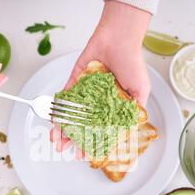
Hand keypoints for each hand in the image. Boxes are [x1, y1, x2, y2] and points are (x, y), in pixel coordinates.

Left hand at [51, 1, 151, 155]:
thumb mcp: (140, 91)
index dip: (92, 143)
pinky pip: (64, 97)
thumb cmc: (132, 63)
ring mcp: (85, 93)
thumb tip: (128, 131)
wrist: (118, 39)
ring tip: (56, 140)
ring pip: (70, 114)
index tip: (85, 154)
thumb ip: (134, 111)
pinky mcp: (75, 81)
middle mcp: (97, 102)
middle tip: (64, 150)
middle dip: (72, 139)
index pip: (99, 130)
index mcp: (113, 106)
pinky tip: (54, 121)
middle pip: (82, 125)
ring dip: (62, 128)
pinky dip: (58, 109)